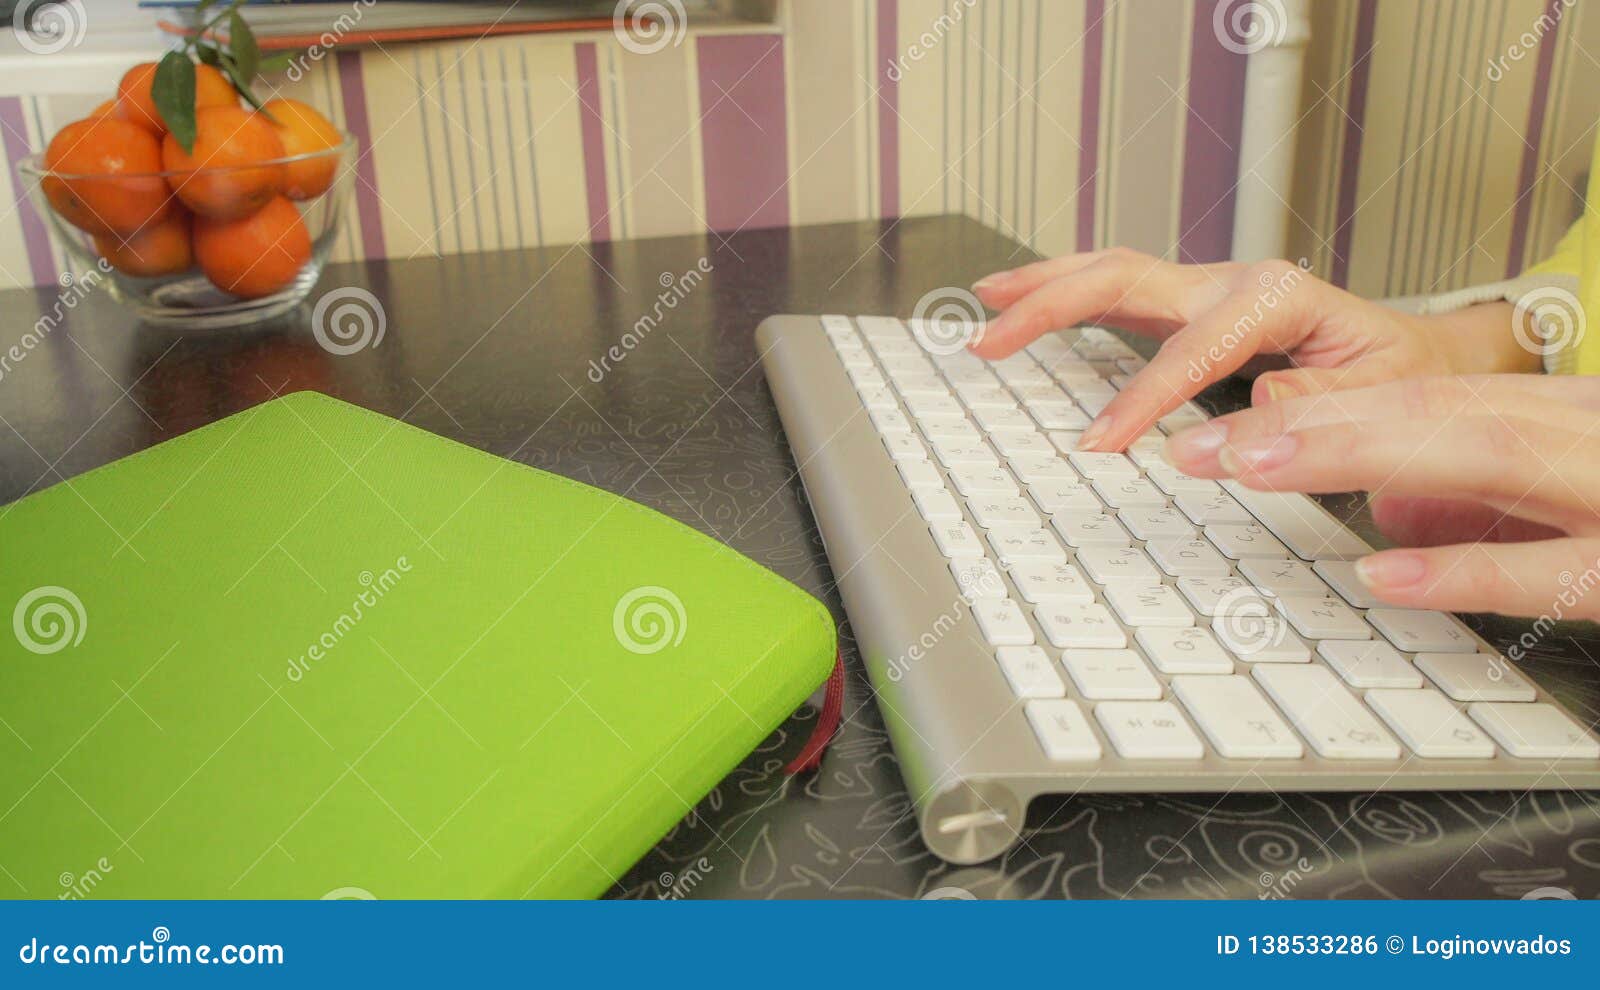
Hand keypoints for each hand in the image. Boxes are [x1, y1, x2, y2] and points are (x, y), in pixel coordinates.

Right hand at [969, 249, 1539, 450]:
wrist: (1420, 354)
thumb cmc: (1401, 376)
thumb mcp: (1379, 395)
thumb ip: (1315, 402)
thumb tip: (1250, 406)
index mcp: (1273, 299)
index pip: (1188, 350)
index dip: (1139, 397)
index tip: (1098, 442)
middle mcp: (1231, 282)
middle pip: (1122, 277)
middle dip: (1050, 305)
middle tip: (989, 337)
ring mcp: (1207, 289)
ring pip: (1110, 271)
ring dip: (1044, 285)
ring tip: (985, 301)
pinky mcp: (1193, 307)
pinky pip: (1119, 292)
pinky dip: (1066, 294)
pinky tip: (1026, 302)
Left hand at [1162, 374, 1599, 620]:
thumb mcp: (1569, 482)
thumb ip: (1481, 493)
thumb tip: (1388, 513)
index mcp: (1555, 412)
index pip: (1416, 399)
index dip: (1308, 410)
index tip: (1212, 435)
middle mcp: (1577, 432)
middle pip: (1428, 411)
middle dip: (1303, 424)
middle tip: (1194, 449)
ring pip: (1480, 452)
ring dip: (1357, 453)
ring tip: (1254, 467)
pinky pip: (1544, 570)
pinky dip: (1460, 568)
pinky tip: (1379, 574)